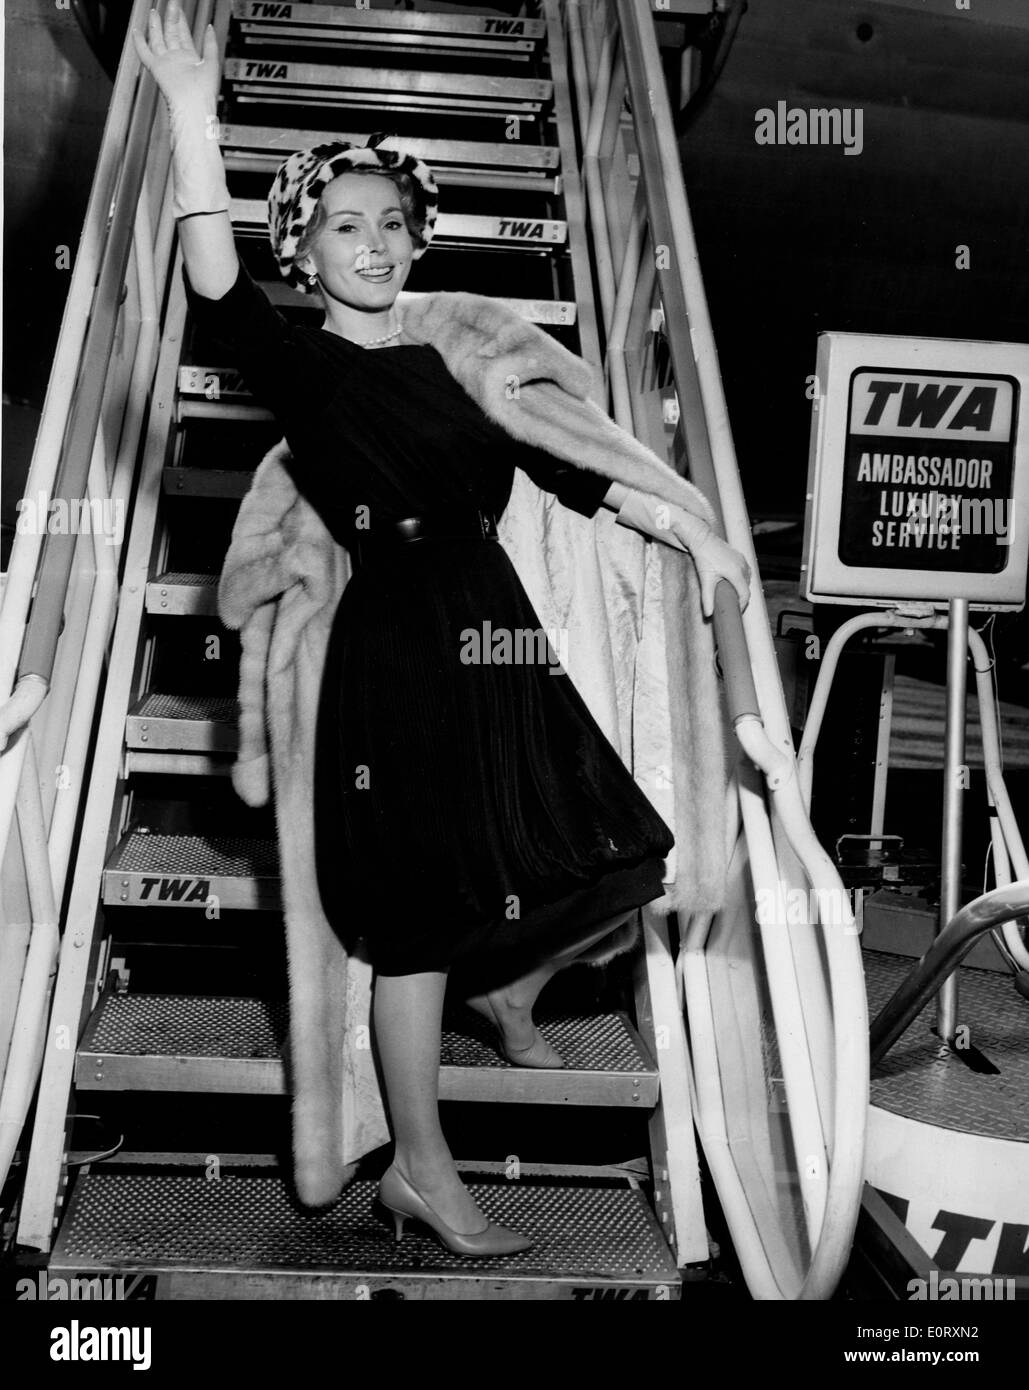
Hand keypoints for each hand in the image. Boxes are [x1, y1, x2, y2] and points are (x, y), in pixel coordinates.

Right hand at [133, 1, 219, 112]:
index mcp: (191, 58)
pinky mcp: (156, 68)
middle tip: (170, 3)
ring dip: (156, 25)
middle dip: (170, 17)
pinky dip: (139, 42)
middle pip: (171, 33)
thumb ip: (210, 44)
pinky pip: (144, 53)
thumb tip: (210, 27)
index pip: (183, 34)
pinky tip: (136, 31)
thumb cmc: (205, 90)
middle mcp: (177, 59)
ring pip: (158, 39)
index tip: (178, 8)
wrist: (193, 104)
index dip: (181, 20)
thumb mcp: (212, 62)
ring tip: (154, 11)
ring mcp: (166, 63)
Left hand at [614, 488, 751, 616]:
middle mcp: (743, 567)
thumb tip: (708, 615)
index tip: (735, 612)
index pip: (745, 595)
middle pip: (747, 588)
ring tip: (731, 596)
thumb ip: (707, 598)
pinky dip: (741, 580)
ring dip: (741, 589)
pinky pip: (745, 572)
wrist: (702, 539)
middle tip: (731, 606)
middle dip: (741, 598)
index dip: (741, 606)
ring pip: (747, 580)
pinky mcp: (740, 556)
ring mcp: (742, 560)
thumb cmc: (703, 558)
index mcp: (737, 573)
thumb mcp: (705, 579)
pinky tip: (732, 583)